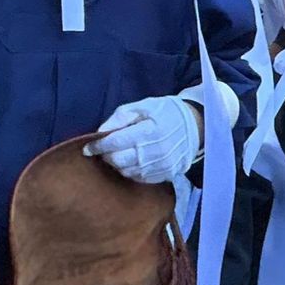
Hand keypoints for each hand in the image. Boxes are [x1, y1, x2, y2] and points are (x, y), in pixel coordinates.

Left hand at [86, 95, 202, 183]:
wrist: (197, 124)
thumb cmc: (166, 112)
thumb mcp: (143, 106)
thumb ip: (121, 117)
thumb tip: (100, 132)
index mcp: (148, 130)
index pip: (115, 143)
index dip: (98, 146)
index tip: (87, 148)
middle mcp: (155, 151)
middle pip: (119, 161)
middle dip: (107, 156)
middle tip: (104, 150)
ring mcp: (161, 165)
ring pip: (127, 172)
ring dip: (118, 165)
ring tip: (117, 156)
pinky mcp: (166, 174)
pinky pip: (140, 178)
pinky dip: (131, 172)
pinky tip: (131, 162)